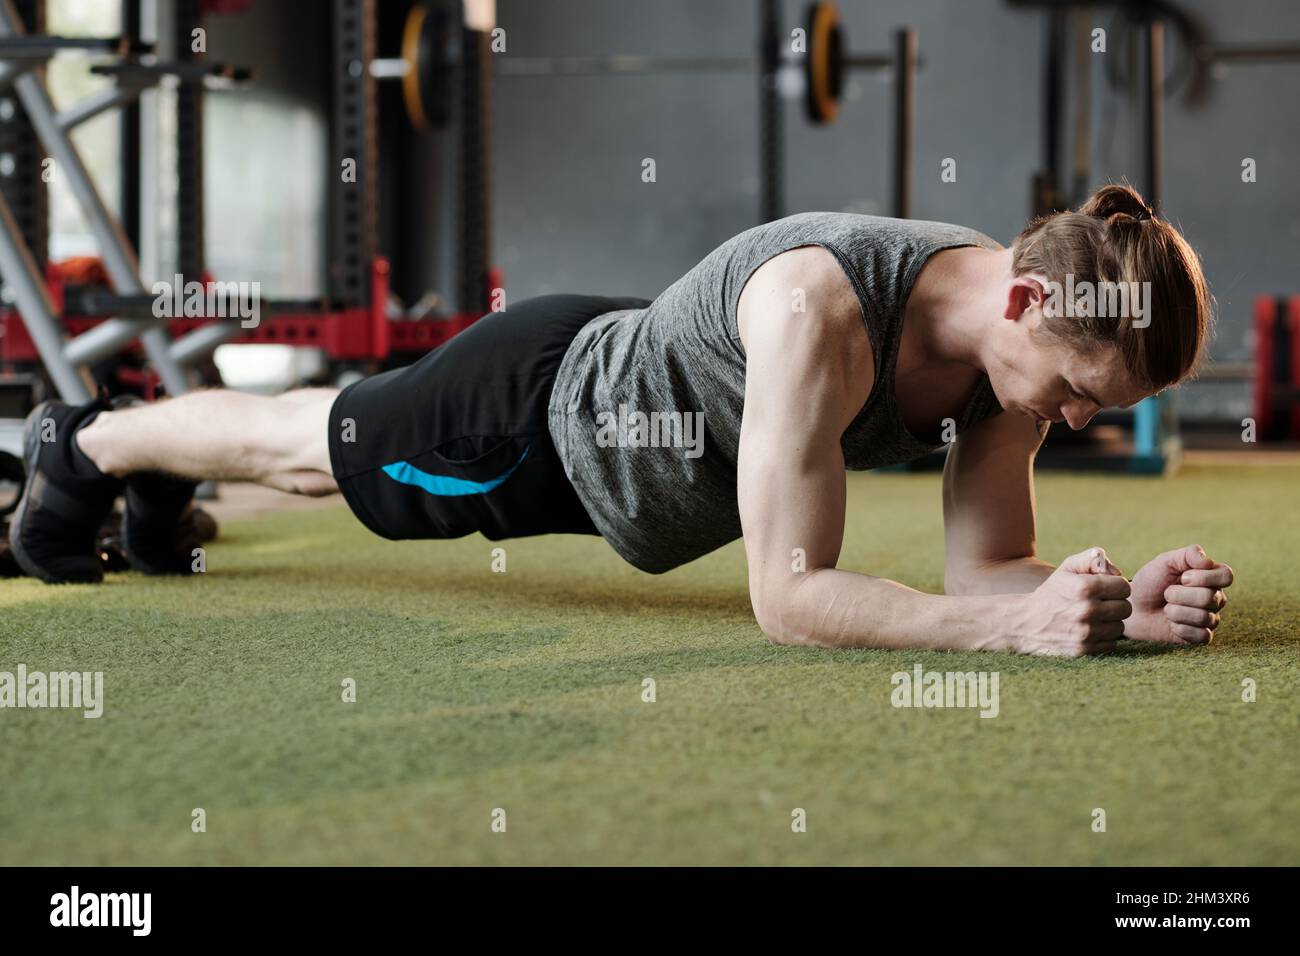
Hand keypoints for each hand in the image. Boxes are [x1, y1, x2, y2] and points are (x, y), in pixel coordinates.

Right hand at [1011, 547, 1131, 656]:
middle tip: (1101, 603)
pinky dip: (1103, 638)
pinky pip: (1111, 643)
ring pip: (1119, 627)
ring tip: (1092, 617)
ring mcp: (1086, 632)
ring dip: (1109, 622)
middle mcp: (1087, 610)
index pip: (1124, 587)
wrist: (1025, 622)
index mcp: (1084, 587)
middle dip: (1116, 604)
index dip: (1116, 586)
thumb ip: (1091, 559)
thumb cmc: (1052, 592)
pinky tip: (1088, 630)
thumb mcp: (1066, 569)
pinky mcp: (1084, 650)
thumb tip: (1115, 570)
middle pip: (1126, 608)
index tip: (1106, 589)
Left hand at [1124, 544, 1231, 644]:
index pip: (1226, 576)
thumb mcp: (1165, 562)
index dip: (1204, 578)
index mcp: (1211, 577)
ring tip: (1166, 608)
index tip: (1183, 577)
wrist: (1134, 607)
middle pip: (1210, 597)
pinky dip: (1180, 629)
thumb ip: (1188, 554)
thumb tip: (1208, 561)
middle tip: (1166, 594)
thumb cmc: (1151, 582)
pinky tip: (1171, 624)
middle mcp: (1216, 597)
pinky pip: (1201, 635)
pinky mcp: (1201, 636)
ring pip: (1204, 617)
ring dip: (1176, 612)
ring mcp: (1210, 618)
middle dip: (1179, 595)